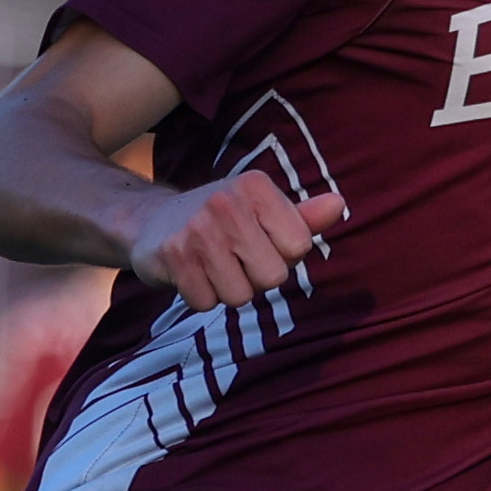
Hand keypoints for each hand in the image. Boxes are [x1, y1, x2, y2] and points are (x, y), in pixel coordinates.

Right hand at [125, 172, 345, 311]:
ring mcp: (197, 229)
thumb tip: (339, 205)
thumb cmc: (221, 220)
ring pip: (240, 296)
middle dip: (255, 278)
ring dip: (227, 290)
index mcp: (256, 186)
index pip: (299, 247)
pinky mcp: (173, 256)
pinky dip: (201, 297)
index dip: (281, 255)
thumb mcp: (261, 210)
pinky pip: (207, 303)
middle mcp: (227, 201)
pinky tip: (192, 274)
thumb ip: (303, 216)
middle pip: (273, 276)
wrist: (151, 221)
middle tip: (233, 258)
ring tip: (212, 266)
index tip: (257, 240)